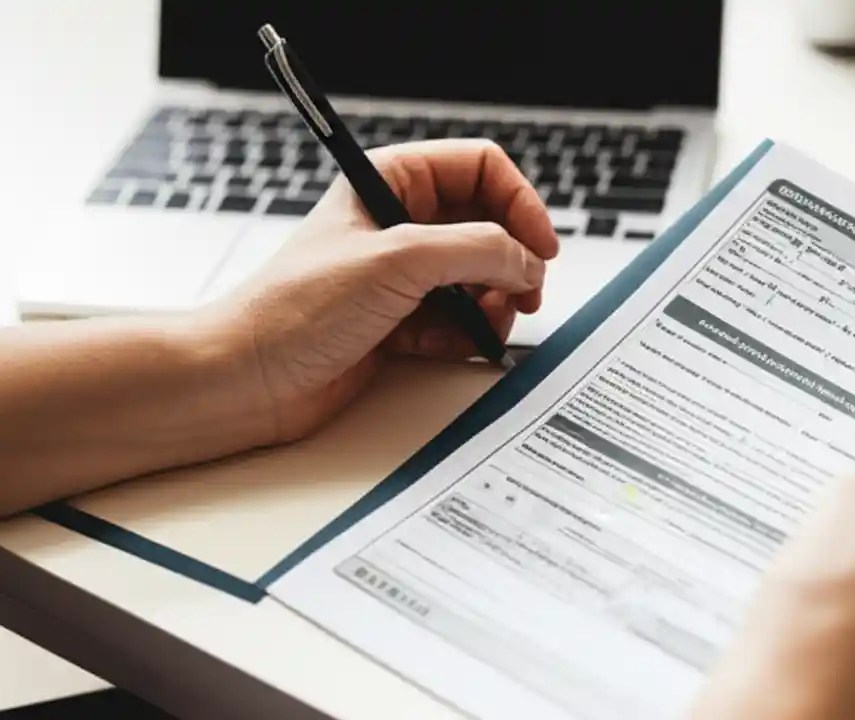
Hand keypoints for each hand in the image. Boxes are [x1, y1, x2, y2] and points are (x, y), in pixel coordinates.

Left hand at [208, 139, 558, 443]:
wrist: (248, 380)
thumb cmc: (295, 308)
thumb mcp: (398, 261)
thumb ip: (477, 250)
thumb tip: (527, 260)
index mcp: (392, 182)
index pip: (481, 168)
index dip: (520, 203)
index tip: (540, 247)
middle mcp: (400, 223)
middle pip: (491, 227)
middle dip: (513, 263)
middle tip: (524, 295)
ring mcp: (402, 275)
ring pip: (482, 279)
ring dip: (495, 305)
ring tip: (485, 326)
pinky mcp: (401, 321)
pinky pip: (461, 321)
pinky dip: (468, 336)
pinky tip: (450, 348)